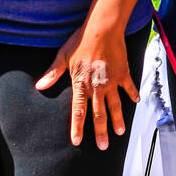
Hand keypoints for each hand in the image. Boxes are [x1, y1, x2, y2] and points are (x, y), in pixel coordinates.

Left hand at [35, 21, 139, 148]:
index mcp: (81, 85)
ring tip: (120, 133)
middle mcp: (97, 88)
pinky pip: (129, 87)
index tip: (77, 141)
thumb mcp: (63, 57)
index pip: (78, 112)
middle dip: (101, 132)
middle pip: (99, 115)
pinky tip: (136, 102)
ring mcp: (112, 82)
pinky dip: (132, 95)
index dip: (77, 128)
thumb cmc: (80, 41)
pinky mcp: (123, 73)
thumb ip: (52, 73)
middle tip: (104, 146)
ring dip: (117, 120)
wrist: (103, 29)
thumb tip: (39, 85)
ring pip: (115, 106)